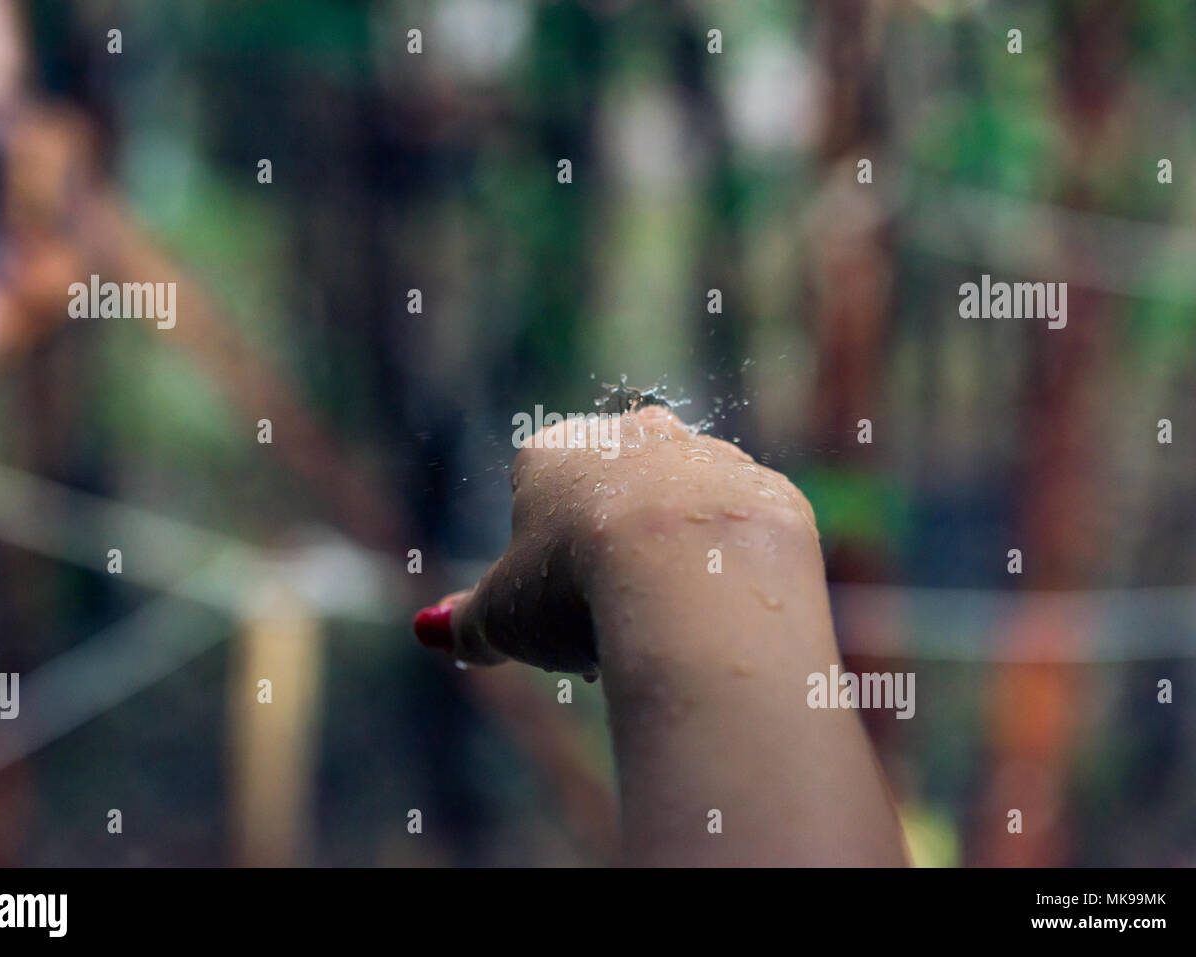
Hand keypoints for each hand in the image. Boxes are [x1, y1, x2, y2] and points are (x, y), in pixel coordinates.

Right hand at [415, 404, 817, 675]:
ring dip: (674, 559)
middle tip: (607, 621)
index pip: (538, 490)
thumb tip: (429, 632)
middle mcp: (634, 435)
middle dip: (609, 551)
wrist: (690, 574)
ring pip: (682, 511)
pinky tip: (720, 610)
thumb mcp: (503, 617)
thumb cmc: (576, 588)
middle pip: (614, 494)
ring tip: (667, 625)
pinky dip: (730, 569)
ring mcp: (706, 455)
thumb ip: (467, 622)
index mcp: (557, 450)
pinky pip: (741, 534)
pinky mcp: (765, 488)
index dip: (541, 556)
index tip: (552, 609)